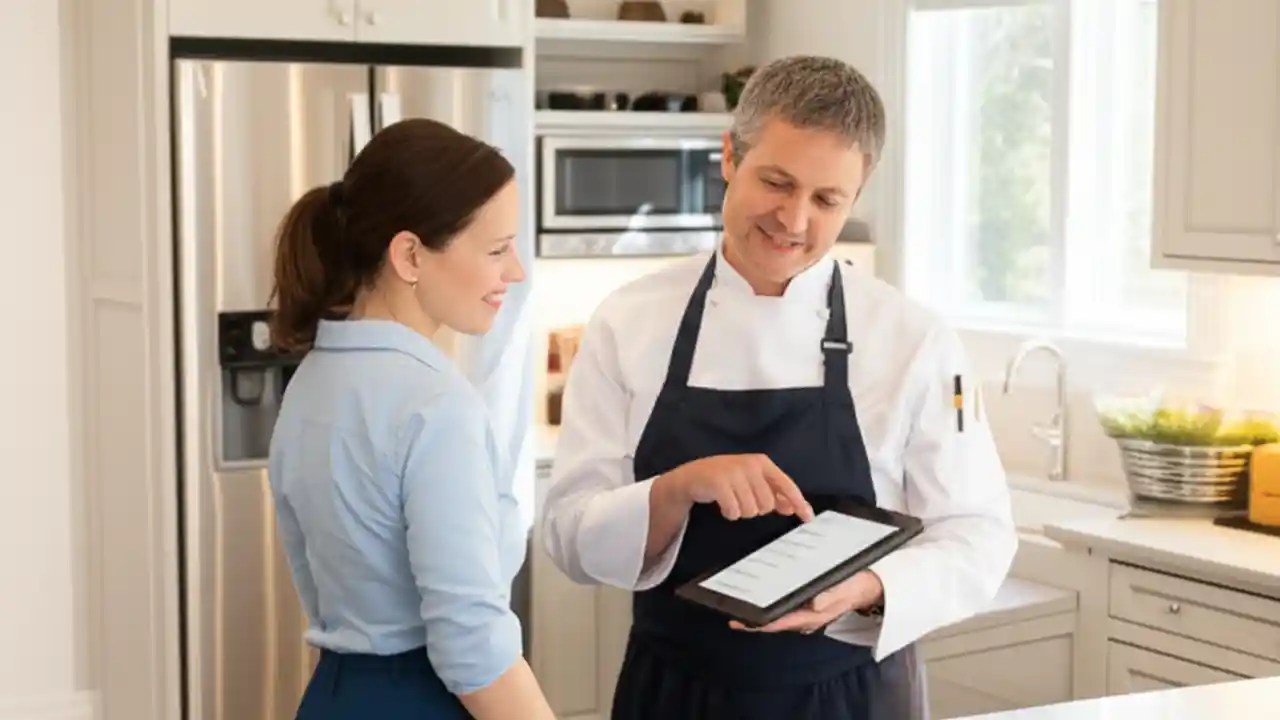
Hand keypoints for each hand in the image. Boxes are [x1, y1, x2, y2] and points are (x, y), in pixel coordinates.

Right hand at [668, 454, 813, 522]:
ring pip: (751, 510)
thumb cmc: (727, 478)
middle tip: (743, 499)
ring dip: (742, 511)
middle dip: (756, 508)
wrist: (694, 475)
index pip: (787, 485)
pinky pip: (734, 511)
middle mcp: (750, 465)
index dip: (799, 503)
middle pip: (767, 504)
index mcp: (762, 463)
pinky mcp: (719, 483)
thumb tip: (791, 507)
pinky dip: (730, 513)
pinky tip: (723, 504)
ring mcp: (734, 473)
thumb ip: (772, 492)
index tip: (808, 517)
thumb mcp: (752, 480)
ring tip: (732, 500)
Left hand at [729, 570, 883, 634]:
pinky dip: (773, 604)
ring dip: (762, 613)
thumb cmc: (854, 586)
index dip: (759, 624)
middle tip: (733, 616)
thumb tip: (813, 603)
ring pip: (779, 616)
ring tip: (742, 607)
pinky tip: (763, 596)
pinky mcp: (808, 606)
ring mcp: (806, 613)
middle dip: (755, 621)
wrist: (867, 586)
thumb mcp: (844, 589)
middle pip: (775, 622)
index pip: (779, 622)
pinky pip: (786, 608)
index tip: (741, 622)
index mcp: (812, 616)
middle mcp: (806, 618)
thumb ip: (829, 597)